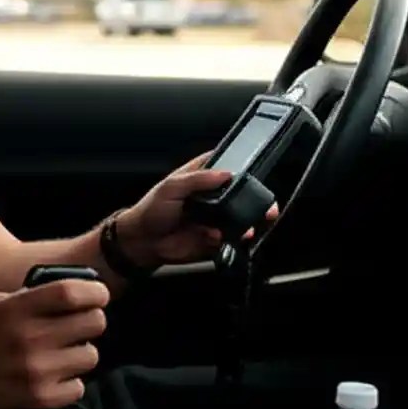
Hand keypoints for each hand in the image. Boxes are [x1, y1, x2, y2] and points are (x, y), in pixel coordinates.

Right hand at [0, 279, 108, 408]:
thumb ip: (32, 295)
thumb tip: (77, 288)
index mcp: (16, 309)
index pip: (71, 292)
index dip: (94, 291)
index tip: (99, 294)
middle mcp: (28, 338)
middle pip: (93, 322)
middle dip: (92, 321)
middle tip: (82, 326)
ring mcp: (36, 370)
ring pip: (91, 355)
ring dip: (82, 354)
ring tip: (64, 354)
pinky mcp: (41, 399)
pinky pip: (79, 386)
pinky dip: (70, 383)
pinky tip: (54, 377)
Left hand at [118, 152, 279, 266]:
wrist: (142, 243)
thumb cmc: (151, 210)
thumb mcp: (171, 187)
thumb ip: (198, 179)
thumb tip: (226, 174)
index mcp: (203, 176)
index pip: (228, 165)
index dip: (242, 167)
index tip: (256, 170)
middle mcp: (213, 196)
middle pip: (242, 194)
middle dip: (256, 199)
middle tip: (266, 206)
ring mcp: (216, 218)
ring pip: (242, 218)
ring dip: (248, 222)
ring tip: (246, 226)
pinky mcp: (216, 239)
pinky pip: (232, 239)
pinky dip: (232, 239)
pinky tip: (220, 237)